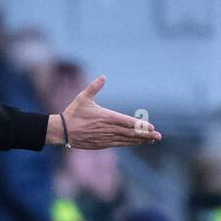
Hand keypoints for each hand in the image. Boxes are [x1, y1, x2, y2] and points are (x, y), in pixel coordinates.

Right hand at [47, 75, 161, 148]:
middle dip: (145, 135)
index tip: (151, 127)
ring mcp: (105, 138)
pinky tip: (135, 143)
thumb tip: (103, 76)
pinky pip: (119, 144)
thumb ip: (94, 87)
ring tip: (151, 140)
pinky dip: (128, 143)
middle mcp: (108, 129)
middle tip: (158, 136)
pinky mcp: (101, 144)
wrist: (62, 131)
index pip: (128, 122)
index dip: (141, 125)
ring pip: (126, 140)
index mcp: (107, 117)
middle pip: (131, 133)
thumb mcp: (83, 98)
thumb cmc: (73, 113)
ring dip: (140, 140)